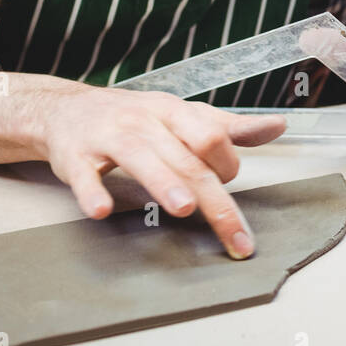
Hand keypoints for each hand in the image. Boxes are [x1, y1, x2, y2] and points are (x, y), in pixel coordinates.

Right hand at [0, 70, 284, 259]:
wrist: (66, 109)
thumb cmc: (136, 118)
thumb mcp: (183, 116)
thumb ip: (230, 128)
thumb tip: (279, 126)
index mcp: (175, 113)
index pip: (213, 136)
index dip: (227, 164)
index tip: (231, 186)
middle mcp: (146, 123)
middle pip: (188, 158)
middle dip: (215, 197)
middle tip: (235, 235)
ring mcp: (110, 138)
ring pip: (141, 158)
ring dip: (164, 183)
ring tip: (183, 208)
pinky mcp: (76, 157)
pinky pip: (84, 176)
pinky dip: (92, 192)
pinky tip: (101, 211)